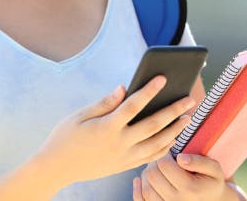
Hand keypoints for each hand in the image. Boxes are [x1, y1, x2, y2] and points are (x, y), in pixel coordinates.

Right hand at [36, 76, 195, 184]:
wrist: (57, 168)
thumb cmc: (66, 137)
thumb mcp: (80, 116)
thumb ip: (104, 103)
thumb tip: (123, 88)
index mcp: (106, 128)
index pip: (133, 105)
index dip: (149, 90)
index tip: (162, 78)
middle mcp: (119, 144)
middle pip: (153, 125)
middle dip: (173, 111)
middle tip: (189, 99)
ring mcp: (124, 158)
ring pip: (157, 144)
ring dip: (175, 130)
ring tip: (188, 117)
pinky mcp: (125, 166)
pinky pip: (151, 157)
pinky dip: (165, 147)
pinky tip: (173, 136)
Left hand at [133, 152, 235, 200]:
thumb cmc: (211, 182)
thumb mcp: (214, 169)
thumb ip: (199, 161)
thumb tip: (180, 158)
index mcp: (190, 188)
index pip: (164, 164)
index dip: (164, 154)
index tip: (169, 152)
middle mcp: (177, 200)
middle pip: (152, 175)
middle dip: (154, 163)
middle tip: (161, 159)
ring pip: (146, 188)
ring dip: (146, 174)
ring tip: (156, 169)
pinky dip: (137, 190)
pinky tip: (140, 180)